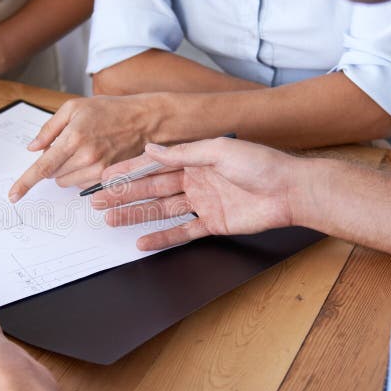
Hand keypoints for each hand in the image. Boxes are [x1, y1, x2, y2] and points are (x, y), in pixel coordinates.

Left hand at [8, 94, 160, 201]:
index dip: (25, 183)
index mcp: (73, 138)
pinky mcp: (109, 178)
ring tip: (86, 149)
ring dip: (68, 170)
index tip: (13, 196)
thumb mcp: (74, 107)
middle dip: (54, 164)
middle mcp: (86, 157)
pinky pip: (83, 185)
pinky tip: (96, 158)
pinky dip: (82, 175)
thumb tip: (32, 148)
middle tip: (70, 145)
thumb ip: (49, 129)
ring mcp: (99, 170)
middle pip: (53, 175)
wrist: (145, 120)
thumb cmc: (110, 110)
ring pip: (67, 182)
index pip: (43, 167)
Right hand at [92, 139, 300, 249]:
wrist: (292, 191)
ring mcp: (202, 202)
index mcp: (195, 158)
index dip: (128, 171)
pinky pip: (182, 231)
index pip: (153, 165)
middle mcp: (195, 179)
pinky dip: (162, 237)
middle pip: (151, 189)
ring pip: (161, 210)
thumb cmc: (261, 164)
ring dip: (136, 215)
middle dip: (124, 195)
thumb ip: (183, 153)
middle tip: (99, 202)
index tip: (105, 177)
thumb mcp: (218, 151)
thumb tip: (152, 149)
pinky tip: (143, 241)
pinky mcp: (212, 223)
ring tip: (111, 220)